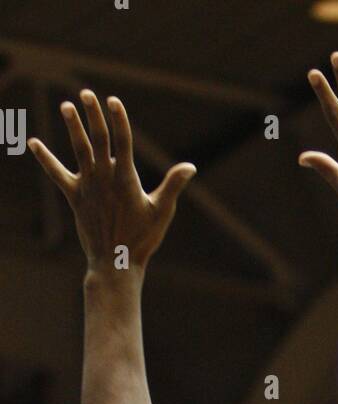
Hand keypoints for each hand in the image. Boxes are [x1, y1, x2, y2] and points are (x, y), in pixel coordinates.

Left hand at [29, 91, 194, 273]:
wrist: (115, 262)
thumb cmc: (142, 239)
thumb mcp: (162, 212)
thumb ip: (173, 185)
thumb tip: (190, 167)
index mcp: (126, 180)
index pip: (122, 142)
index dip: (118, 120)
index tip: (113, 100)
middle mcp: (105, 178)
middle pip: (99, 140)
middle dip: (94, 115)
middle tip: (87, 93)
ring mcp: (88, 186)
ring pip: (80, 150)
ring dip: (73, 127)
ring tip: (66, 106)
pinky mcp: (75, 197)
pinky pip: (57, 174)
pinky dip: (45, 159)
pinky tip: (33, 143)